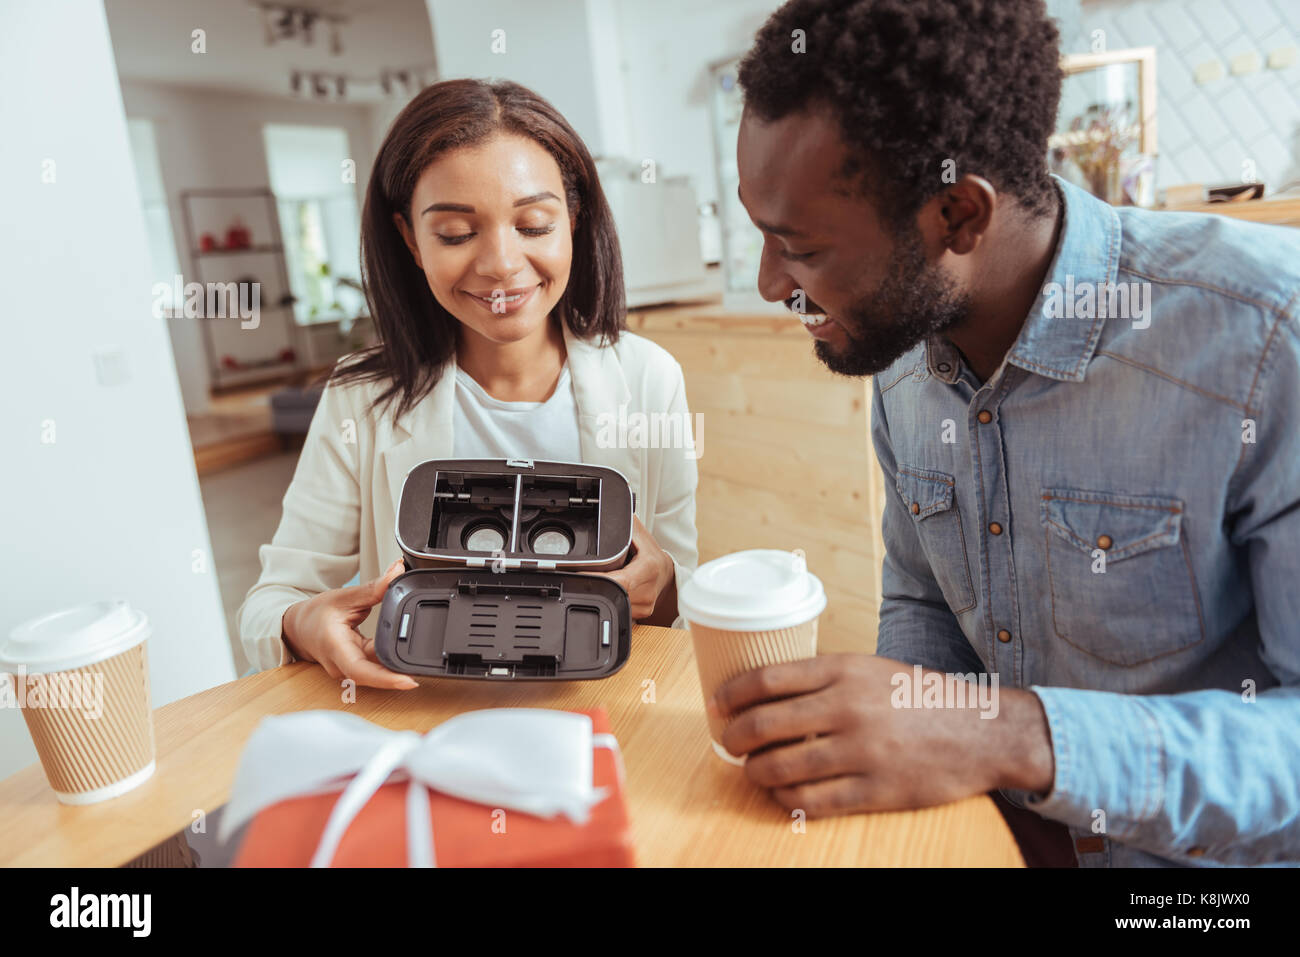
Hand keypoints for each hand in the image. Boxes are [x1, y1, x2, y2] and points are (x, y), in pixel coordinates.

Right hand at [281, 559, 418, 689]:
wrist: (298, 628)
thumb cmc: (316, 614)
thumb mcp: (345, 597)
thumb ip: (374, 587)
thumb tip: (397, 570)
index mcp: (336, 648)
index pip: (361, 670)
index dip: (386, 679)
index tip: (408, 681)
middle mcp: (342, 665)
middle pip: (374, 676)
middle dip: (398, 675)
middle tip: (425, 670)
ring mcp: (348, 670)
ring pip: (377, 674)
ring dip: (396, 671)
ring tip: (419, 666)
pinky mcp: (356, 669)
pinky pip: (376, 669)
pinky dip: (390, 665)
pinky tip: (406, 663)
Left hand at [587, 515, 674, 621]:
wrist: (667, 574)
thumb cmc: (653, 556)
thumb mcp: (641, 536)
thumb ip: (626, 525)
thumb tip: (611, 510)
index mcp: (648, 570)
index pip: (617, 580)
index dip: (596, 578)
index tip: (578, 573)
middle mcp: (648, 591)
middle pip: (612, 593)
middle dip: (595, 585)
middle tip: (579, 577)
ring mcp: (645, 605)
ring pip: (614, 603)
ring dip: (602, 593)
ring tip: (597, 581)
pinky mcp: (641, 614)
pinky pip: (619, 610)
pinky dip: (610, 600)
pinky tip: (607, 592)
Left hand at [707, 654, 1053, 817]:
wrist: (981, 731)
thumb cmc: (918, 697)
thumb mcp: (871, 668)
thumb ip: (825, 676)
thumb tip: (767, 689)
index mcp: (844, 670)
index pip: (767, 679)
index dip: (730, 693)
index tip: (716, 703)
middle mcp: (848, 707)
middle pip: (763, 725)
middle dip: (733, 737)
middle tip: (728, 742)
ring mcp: (861, 751)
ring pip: (780, 768)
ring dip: (755, 772)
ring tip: (753, 770)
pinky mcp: (874, 789)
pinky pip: (811, 801)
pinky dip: (785, 800)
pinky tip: (782, 794)